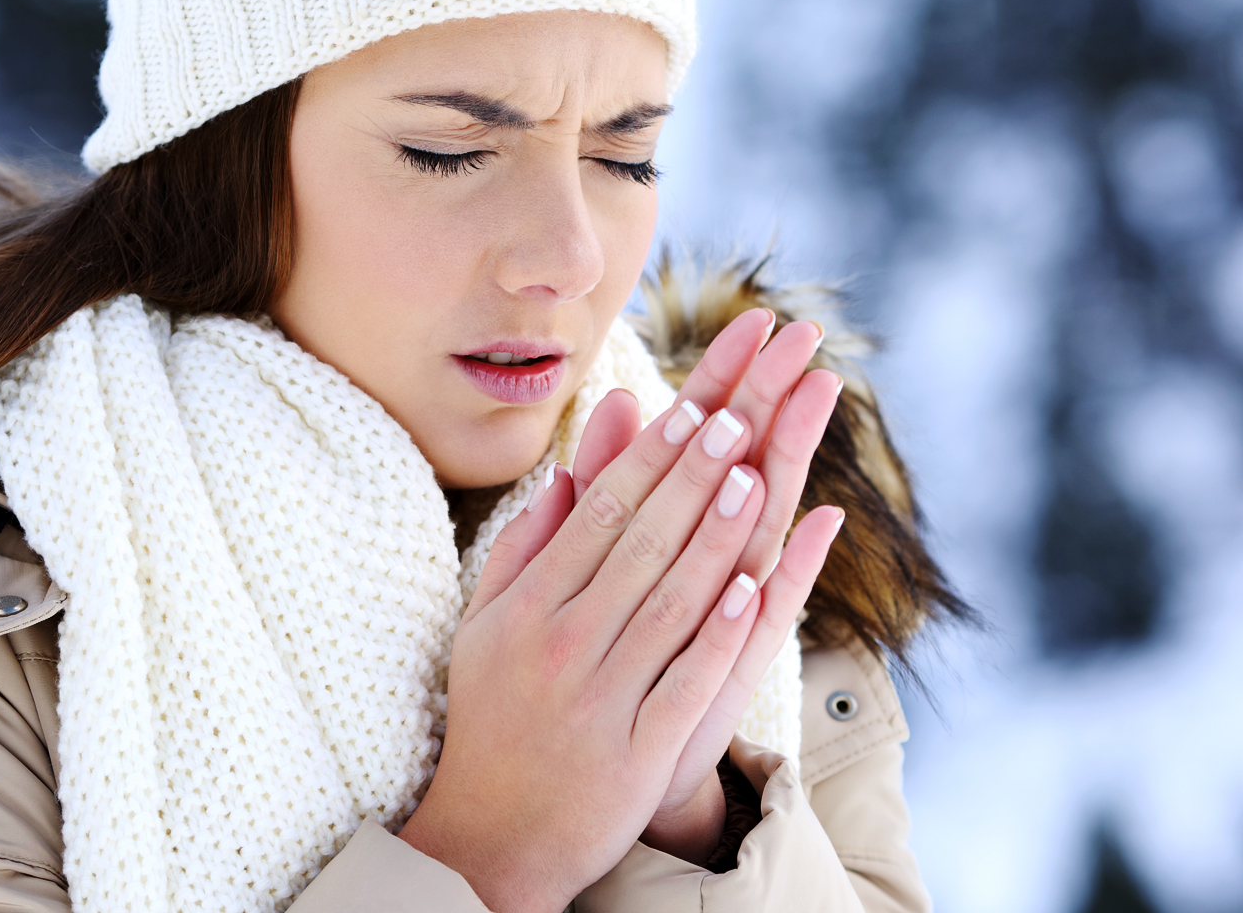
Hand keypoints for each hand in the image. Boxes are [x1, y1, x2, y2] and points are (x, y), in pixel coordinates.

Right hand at [398, 310, 834, 909]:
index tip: (695, 406)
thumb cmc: (493, 716)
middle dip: (693, 475)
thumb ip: (526, 548)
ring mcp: (603, 695)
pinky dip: (718, 630)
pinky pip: (685, 679)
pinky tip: (751, 583)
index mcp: (528, 606)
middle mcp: (563, 641)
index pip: (600, 514)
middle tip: (740, 415)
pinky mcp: (638, 750)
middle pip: (640, 543)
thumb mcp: (488, 625)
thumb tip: (568, 474)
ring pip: (669, 600)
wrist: (492, 835)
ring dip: (715, 535)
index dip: (651, 458)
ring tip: (755, 475)